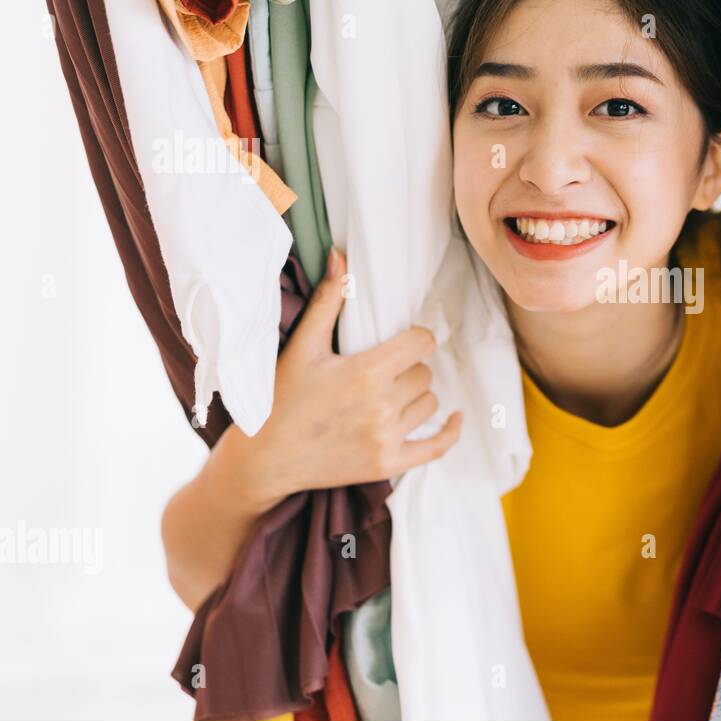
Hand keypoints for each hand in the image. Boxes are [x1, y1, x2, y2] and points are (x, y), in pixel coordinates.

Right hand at [231, 248, 462, 511]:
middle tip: (383, 371)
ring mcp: (387, 438)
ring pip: (430, 403)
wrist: (265, 458)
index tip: (407, 340)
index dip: (417, 338)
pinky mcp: (388, 464)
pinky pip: (436, 447)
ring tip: (390, 394)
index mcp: (366, 372)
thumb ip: (328, 302)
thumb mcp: (302, 347)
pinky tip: (456, 419)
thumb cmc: (281, 398)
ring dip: (417, 395)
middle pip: (424, 373)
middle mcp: (382, 406)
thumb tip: (341, 256)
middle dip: (409, 368)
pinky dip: (450, 432)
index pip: (421, 344)